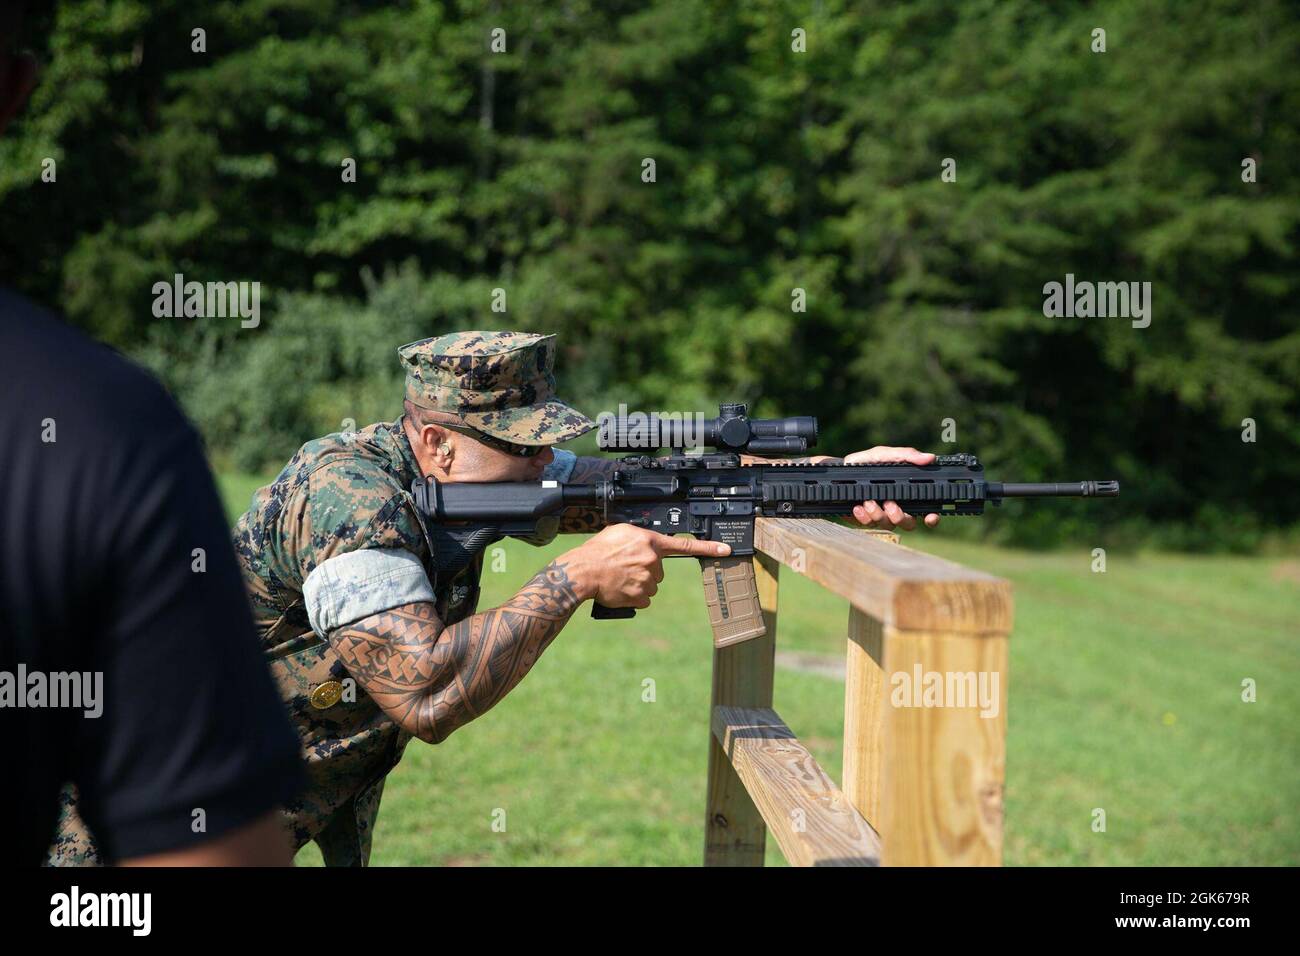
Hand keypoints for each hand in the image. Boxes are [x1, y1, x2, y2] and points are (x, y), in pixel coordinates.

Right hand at [559, 524, 730, 608]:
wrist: (582, 572)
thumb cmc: (597, 551)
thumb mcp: (619, 532)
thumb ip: (639, 536)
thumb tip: (647, 543)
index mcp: (649, 541)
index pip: (685, 545)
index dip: (708, 547)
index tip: (725, 549)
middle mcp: (653, 560)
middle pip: (659, 569)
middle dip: (646, 569)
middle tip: (624, 567)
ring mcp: (648, 579)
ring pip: (651, 585)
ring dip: (639, 583)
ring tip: (619, 578)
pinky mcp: (641, 596)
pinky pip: (644, 599)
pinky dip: (634, 597)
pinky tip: (621, 589)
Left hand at [843, 446, 941, 530]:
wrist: (839, 470)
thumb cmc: (866, 462)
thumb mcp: (884, 454)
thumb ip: (906, 455)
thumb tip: (929, 457)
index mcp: (906, 493)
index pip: (926, 510)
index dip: (932, 517)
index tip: (930, 516)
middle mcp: (896, 507)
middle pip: (909, 523)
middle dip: (900, 516)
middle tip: (889, 503)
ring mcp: (881, 516)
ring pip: (888, 525)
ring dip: (878, 514)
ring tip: (867, 501)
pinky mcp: (865, 520)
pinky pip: (868, 525)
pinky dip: (863, 517)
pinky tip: (857, 507)